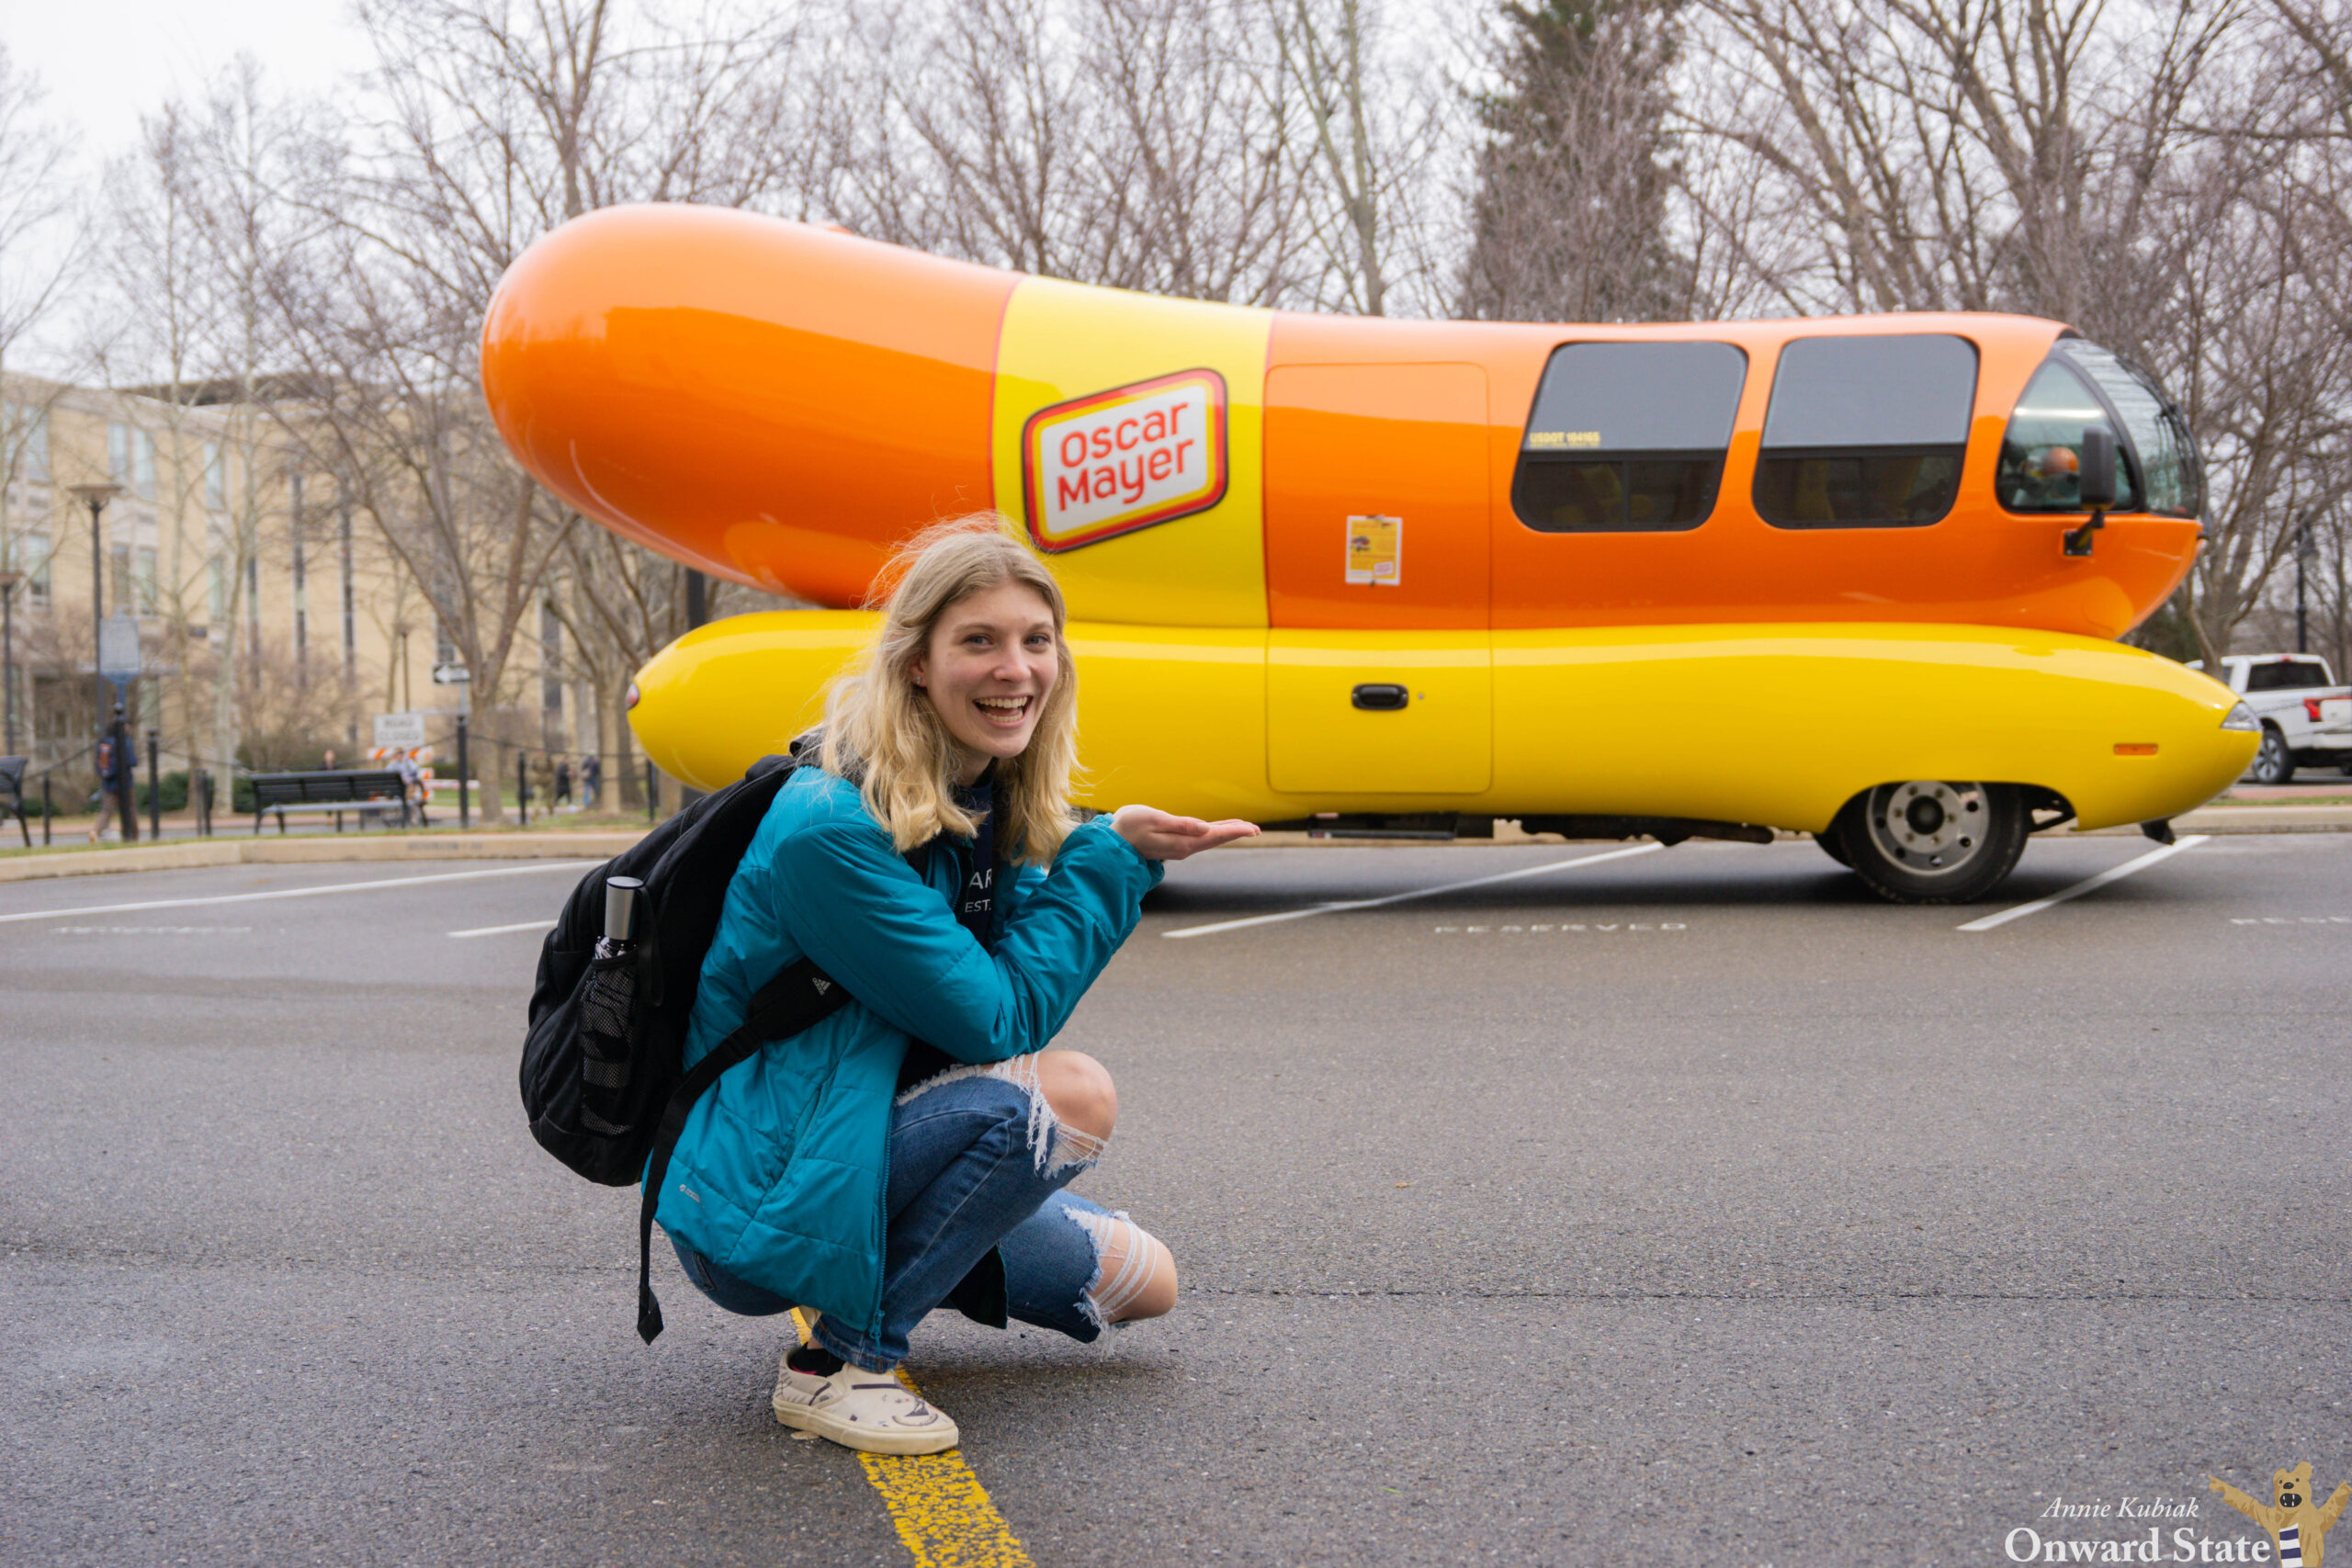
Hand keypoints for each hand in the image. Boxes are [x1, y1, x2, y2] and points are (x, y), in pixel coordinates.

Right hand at [1110, 805, 1259, 861]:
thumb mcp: (1155, 820)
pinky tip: (1215, 831)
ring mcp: (1178, 848)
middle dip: (1235, 833)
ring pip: (1208, 839)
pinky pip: (1199, 839)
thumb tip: (1205, 829)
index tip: (1253, 829)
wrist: (1111, 842)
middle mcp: (1184, 848)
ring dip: (1225, 833)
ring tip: (1242, 828)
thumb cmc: (1130, 826)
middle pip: (1215, 839)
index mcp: (1183, 842)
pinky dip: (1212, 834)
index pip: (1215, 835)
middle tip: (1256, 830)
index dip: (1235, 831)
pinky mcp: (1172, 845)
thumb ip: (1181, 824)